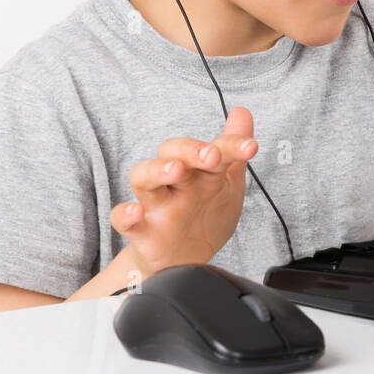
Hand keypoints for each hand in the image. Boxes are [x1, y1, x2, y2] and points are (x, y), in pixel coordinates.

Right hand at [110, 106, 257, 276]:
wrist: (184, 262)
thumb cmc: (204, 216)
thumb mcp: (226, 183)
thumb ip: (233, 151)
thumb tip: (242, 112)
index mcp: (199, 170)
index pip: (210, 147)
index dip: (231, 144)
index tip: (251, 147)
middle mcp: (175, 183)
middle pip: (170, 152)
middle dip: (189, 150)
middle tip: (210, 156)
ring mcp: (156, 205)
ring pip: (143, 178)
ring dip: (157, 171)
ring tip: (176, 170)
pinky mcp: (142, 232)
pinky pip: (123, 219)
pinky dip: (125, 215)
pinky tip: (135, 212)